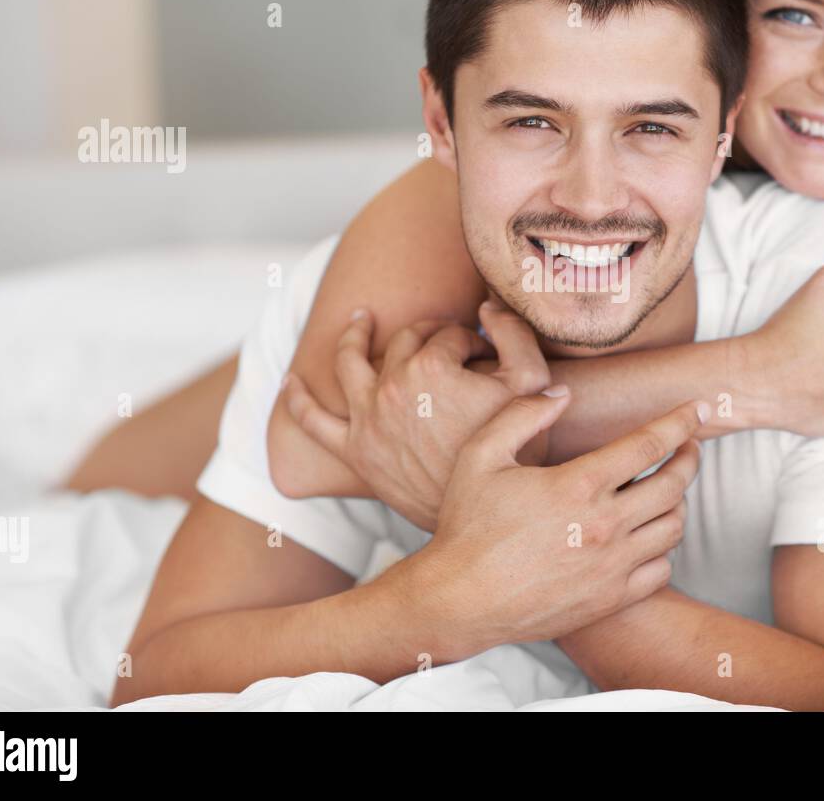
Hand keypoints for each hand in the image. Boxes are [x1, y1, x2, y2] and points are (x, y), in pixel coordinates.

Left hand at [280, 299, 549, 529]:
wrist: (485, 514)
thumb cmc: (515, 451)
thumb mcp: (532, 385)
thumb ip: (515, 334)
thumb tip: (486, 308)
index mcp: (432, 367)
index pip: (449, 335)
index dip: (472, 341)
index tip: (487, 357)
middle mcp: (392, 386)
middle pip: (404, 340)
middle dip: (428, 335)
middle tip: (447, 345)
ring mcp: (367, 418)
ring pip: (349, 361)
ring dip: (353, 335)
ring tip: (360, 321)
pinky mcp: (355, 450)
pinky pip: (313, 421)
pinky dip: (298, 399)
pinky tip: (291, 382)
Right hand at [417, 389, 707, 649]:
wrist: (460, 600)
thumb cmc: (467, 526)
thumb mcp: (481, 456)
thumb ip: (522, 415)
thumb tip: (563, 393)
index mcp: (579, 485)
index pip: (650, 444)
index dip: (681, 421)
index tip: (698, 409)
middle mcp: (605, 525)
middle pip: (675, 483)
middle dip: (690, 457)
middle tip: (689, 447)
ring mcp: (611, 566)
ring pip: (673, 527)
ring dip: (677, 501)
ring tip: (668, 489)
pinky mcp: (610, 598)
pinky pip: (661, 570)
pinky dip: (663, 548)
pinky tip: (648, 536)